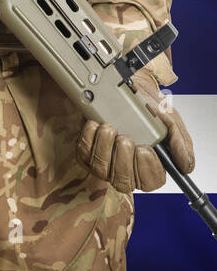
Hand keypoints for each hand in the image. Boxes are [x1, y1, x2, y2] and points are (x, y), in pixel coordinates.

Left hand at [75, 70, 194, 192]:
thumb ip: (180, 143)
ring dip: (104, 148)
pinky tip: (95, 125)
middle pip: (123, 181)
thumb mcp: (170, 122)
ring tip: (109, 128)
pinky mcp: (87, 151)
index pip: (150, 183)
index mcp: (150, 165)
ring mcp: (105, 162)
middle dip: (123, 159)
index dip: (147, 169)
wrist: (126, 88)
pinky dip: (88, 139)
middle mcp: (127, 168)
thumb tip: (186, 165)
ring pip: (101, 169)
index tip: (145, 149)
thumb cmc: (148, 108)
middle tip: (126, 138)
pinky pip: (84, 154)